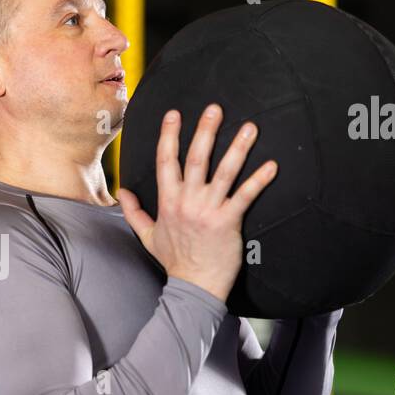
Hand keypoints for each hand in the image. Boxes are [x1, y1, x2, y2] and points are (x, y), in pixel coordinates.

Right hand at [117, 104, 276, 303]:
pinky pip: (245, 196)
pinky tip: (271, 165)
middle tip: (215, 109)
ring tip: (250, 128)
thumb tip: (122, 193)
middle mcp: (187, 201)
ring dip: (238, 148)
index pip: (166, 161)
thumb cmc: (174, 261)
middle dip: (205, 131)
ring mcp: (208, 210)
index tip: (174, 115)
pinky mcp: (228, 221)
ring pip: (224, 172)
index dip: (169, 135)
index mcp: (168, 201)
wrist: (194, 286)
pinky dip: (259, 180)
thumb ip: (134, 212)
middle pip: (196, 158)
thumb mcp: (147, 235)